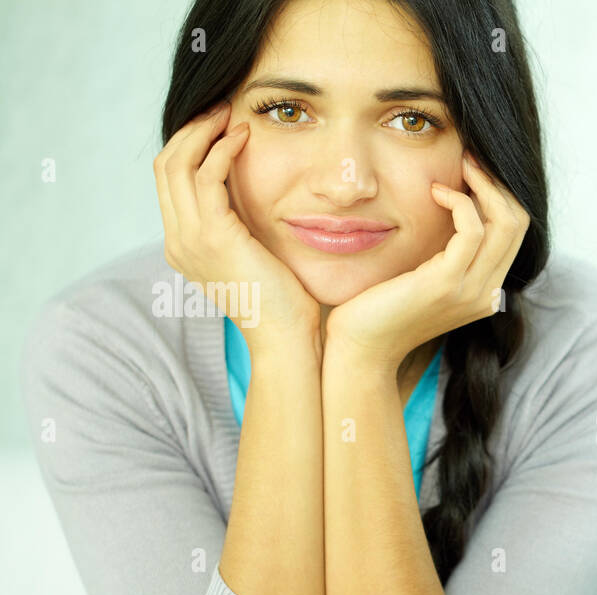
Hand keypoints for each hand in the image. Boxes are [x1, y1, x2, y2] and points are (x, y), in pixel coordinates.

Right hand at [154, 101, 320, 351]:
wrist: (286, 340)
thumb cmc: (284, 305)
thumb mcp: (255, 258)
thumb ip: (243, 229)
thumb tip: (254, 202)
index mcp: (184, 246)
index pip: (170, 181)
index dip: (190, 146)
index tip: (219, 126)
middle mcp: (178, 241)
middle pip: (165, 166)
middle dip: (192, 131)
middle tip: (222, 109)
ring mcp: (190, 238)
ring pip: (178, 164)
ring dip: (205, 132)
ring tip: (231, 115)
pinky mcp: (213, 236)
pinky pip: (207, 176)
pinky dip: (222, 150)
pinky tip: (244, 137)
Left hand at [323, 153, 530, 370]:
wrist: (361, 348)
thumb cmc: (380, 309)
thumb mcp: (423, 276)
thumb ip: (444, 253)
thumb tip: (451, 206)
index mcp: (485, 291)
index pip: (514, 233)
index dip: (500, 195)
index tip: (474, 169)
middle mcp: (486, 293)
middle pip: (519, 223)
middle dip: (498, 183)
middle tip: (471, 157)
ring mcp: (471, 291)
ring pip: (505, 223)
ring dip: (484, 184)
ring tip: (460, 165)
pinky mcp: (447, 285)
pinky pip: (471, 229)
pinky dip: (459, 202)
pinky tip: (436, 192)